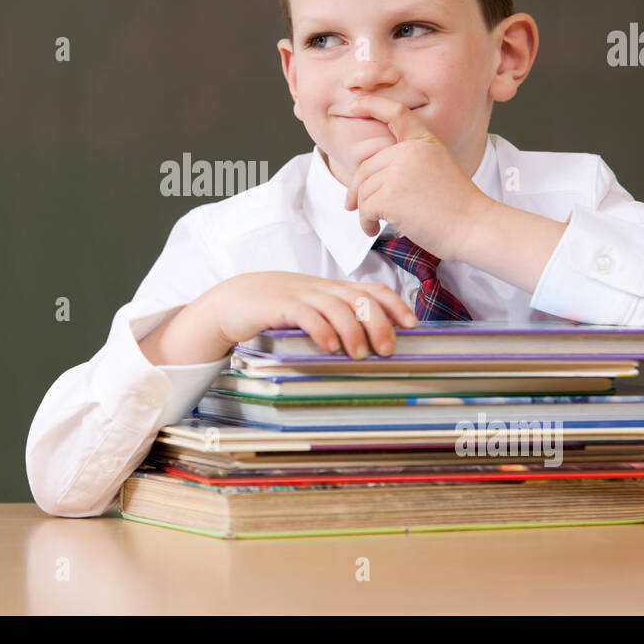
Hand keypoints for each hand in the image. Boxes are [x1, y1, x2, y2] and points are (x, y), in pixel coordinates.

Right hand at [202, 271, 418, 358]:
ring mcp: (300, 295)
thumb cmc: (275, 310)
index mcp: (331, 289)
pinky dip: (321, 330)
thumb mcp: (310, 310)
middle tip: (387, 350)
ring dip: (352, 331)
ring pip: (336, 307)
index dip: (395, 305)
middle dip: (379, 323)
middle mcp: (320, 289)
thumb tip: (368, 347)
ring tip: (359, 355)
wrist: (231, 302)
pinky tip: (329, 346)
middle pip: (359, 298)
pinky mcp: (279, 306)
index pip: (371, 290)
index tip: (412, 325)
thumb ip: (334, 320)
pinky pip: (305, 314)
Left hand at [342, 93, 492, 260]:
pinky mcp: (390, 196)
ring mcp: (399, 172)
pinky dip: (365, 222)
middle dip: (358, 190)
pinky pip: (365, 209)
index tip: (355, 103)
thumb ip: (408, 163)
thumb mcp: (437, 169)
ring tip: (376, 222)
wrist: (474, 227)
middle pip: (366, 167)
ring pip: (363, 190)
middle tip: (355, 207)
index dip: (373, 104)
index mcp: (424, 142)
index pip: (397, 114)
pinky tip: (374, 228)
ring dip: (365, 211)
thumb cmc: (457, 206)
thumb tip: (367, 178)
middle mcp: (410, 152)